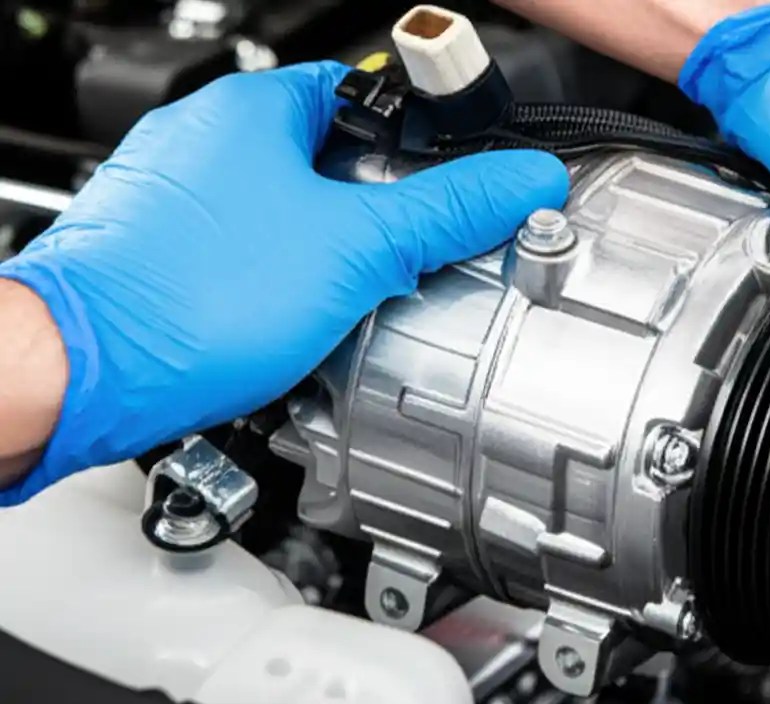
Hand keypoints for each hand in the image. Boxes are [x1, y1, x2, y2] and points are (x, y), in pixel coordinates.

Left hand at [0, 61, 568, 504]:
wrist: (80, 376)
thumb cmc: (187, 301)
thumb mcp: (354, 250)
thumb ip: (448, 213)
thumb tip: (523, 184)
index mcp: (251, 113)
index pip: (366, 95)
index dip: (424, 139)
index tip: (458, 179)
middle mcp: (207, 145)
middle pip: (334, 160)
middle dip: (384, 211)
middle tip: (417, 254)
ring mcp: (182, 203)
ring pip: (294, 215)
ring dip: (338, 254)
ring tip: (362, 297)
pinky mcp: (168, 258)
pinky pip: (254, 257)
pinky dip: (289, 285)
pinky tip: (303, 324)